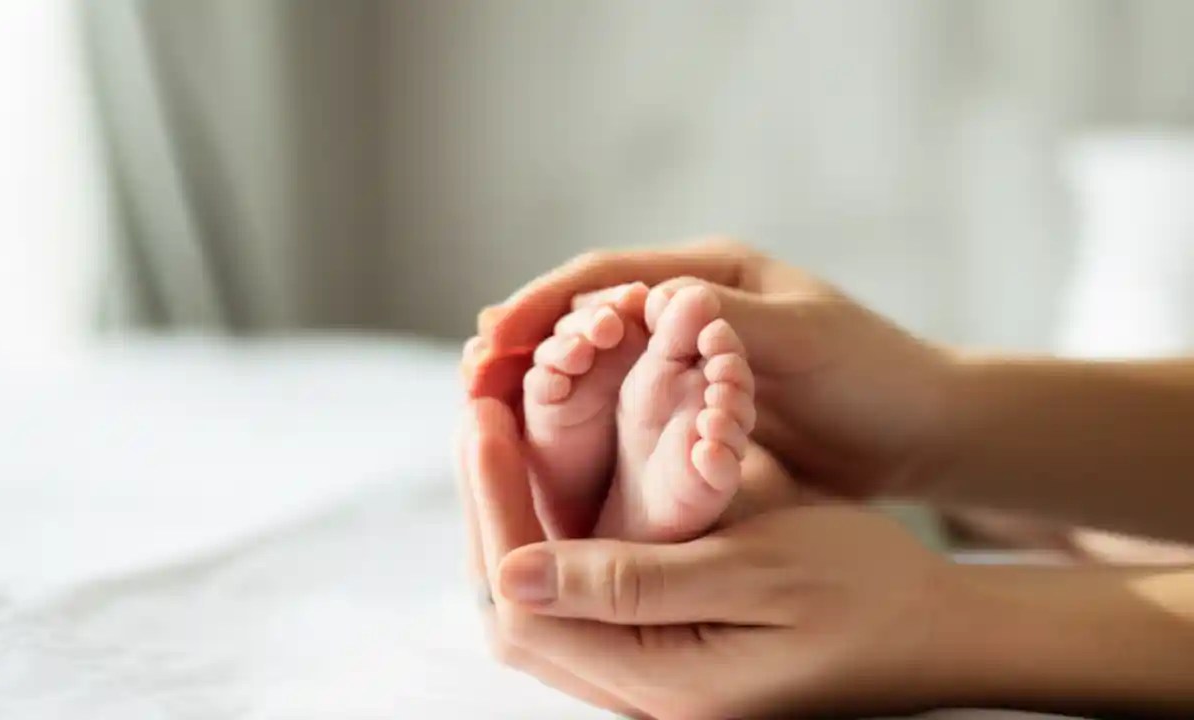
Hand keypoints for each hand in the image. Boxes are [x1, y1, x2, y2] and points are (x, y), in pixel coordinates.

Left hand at [457, 397, 963, 718]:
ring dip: (511, 518)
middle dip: (487, 508)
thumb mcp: (756, 570)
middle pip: (514, 613)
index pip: (524, 604)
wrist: (938, 632)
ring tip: (501, 434)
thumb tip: (511, 572)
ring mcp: (651, 680)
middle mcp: (641, 697)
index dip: (492, 505)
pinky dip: (552, 533)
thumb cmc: (866, 590)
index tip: (482, 416)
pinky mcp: (664, 655)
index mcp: (658, 683)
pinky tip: (551, 474)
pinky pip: (579, 601)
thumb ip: (633, 580)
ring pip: (540, 607)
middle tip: (479, 415)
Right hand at [466, 238, 956, 497]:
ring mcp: (683, 359)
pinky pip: (614, 406)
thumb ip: (733, 322)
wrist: (923, 433)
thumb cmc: (878, 379)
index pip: (605, 277)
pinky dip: (574, 421)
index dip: (545, 305)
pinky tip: (540, 448)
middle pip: (582, 315)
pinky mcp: (687, 405)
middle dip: (523, 342)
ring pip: (590, 364)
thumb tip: (657, 302)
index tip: (491, 335)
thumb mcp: (809, 344)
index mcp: (709, 275)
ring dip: (538, 383)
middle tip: (469, 377)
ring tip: (483, 412)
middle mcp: (685, 309)